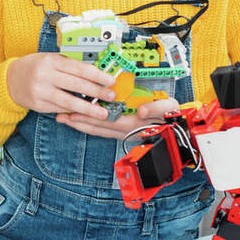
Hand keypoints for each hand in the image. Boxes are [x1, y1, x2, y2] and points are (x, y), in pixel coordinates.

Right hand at [7, 53, 115, 116]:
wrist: (11, 80)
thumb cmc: (36, 67)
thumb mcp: (51, 59)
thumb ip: (70, 65)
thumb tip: (96, 74)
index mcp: (51, 61)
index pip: (79, 68)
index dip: (97, 75)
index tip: (111, 81)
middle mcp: (45, 76)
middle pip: (76, 85)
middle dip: (97, 92)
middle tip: (112, 97)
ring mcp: (41, 92)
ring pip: (69, 101)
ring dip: (88, 109)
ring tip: (102, 113)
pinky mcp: (39, 105)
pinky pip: (60, 109)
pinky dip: (74, 112)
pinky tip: (85, 114)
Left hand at [55, 96, 180, 138]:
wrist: (179, 128)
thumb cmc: (173, 116)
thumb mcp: (170, 108)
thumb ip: (158, 107)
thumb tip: (144, 111)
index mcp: (136, 122)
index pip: (107, 120)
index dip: (90, 117)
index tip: (74, 113)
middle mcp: (127, 129)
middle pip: (98, 126)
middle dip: (79, 122)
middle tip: (61, 116)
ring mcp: (125, 132)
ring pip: (99, 129)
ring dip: (82, 125)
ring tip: (66, 120)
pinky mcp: (125, 131)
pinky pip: (104, 130)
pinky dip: (91, 127)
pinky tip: (82, 123)